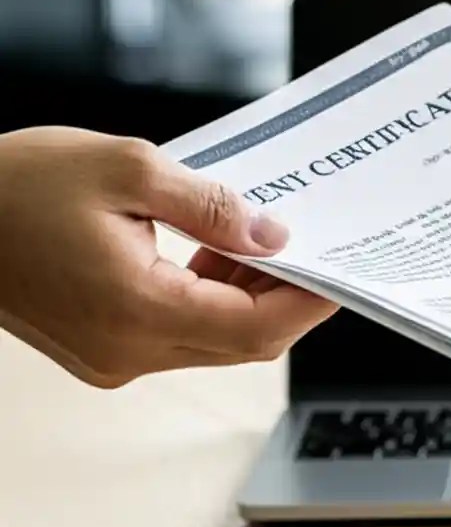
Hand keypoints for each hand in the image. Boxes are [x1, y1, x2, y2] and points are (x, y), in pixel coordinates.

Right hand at [0, 126, 336, 386]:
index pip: (257, 329)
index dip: (309, 302)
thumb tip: (273, 236)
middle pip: (243, 341)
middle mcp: (127, 351)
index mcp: (137, 312)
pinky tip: (214, 255)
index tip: (343, 271)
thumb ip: (211, 206)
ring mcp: (111, 357)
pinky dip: (208, 299)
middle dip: (285, 296)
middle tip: (311, 246)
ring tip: (257, 238)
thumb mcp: (128, 169)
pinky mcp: (100, 348)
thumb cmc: (14, 184)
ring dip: (246, 296)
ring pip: (213, 340)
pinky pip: (178, 334)